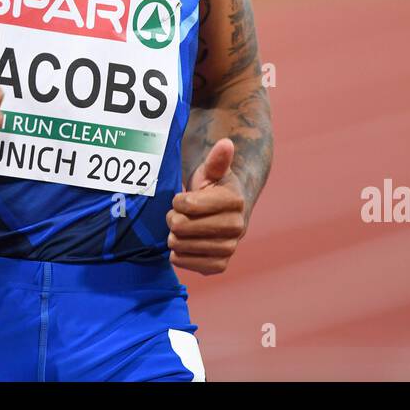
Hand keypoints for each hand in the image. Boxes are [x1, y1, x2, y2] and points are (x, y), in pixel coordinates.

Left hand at [167, 138, 247, 274]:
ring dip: (174, 235)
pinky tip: (184, 242)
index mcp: (235, 201)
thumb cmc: (213, 188)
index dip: (178, 200)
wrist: (224, 214)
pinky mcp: (218, 266)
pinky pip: (184, 263)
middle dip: (173, 217)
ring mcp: (229, 249)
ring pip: (179, 245)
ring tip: (182, 227)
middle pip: (180, 227)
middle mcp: (237, 227)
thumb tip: (226, 143)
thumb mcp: (212, 171)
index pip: (187, 204)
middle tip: (178, 213)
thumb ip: (217, 159)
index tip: (182, 197)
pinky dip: (178, 253)